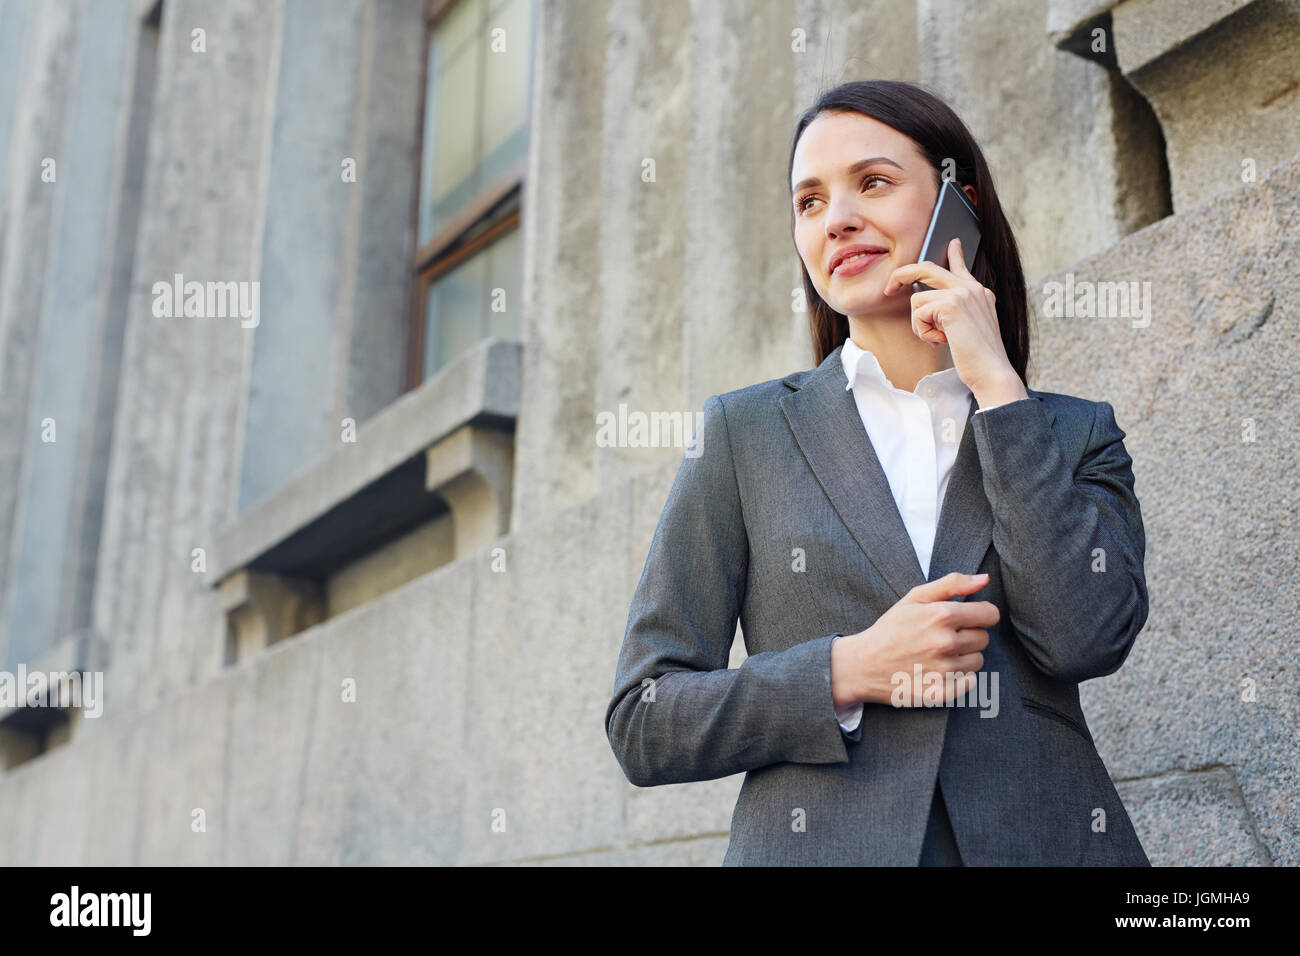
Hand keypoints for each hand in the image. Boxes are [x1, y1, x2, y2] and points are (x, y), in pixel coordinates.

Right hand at [831, 572, 997, 707]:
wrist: (861, 665)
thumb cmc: (890, 629)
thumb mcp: (914, 598)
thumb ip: (952, 584)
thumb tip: (985, 579)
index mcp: (942, 615)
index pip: (990, 614)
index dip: (980, 614)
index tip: (966, 618)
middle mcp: (946, 643)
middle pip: (984, 638)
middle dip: (968, 635)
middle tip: (942, 637)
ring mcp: (944, 670)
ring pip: (977, 661)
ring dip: (963, 657)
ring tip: (937, 655)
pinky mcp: (941, 693)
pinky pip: (969, 682)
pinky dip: (958, 678)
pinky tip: (937, 671)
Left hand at [882, 237, 1019, 396]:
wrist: (992, 372)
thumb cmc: (978, 359)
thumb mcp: (969, 328)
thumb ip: (955, 312)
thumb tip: (931, 306)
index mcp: (979, 293)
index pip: (961, 267)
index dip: (955, 254)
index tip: (953, 242)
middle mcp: (972, 288)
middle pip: (927, 268)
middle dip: (902, 276)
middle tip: (889, 288)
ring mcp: (962, 293)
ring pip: (917, 300)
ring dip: (919, 325)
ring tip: (938, 339)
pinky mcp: (951, 304)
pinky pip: (918, 314)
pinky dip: (923, 332)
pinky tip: (941, 342)